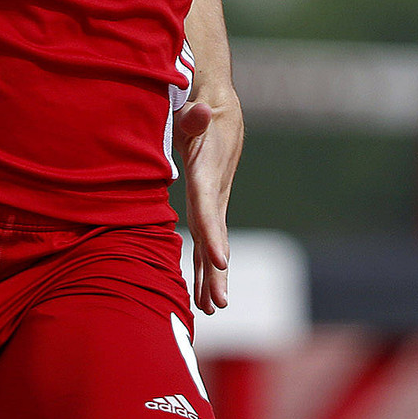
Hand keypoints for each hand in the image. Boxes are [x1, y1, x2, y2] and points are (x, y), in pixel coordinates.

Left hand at [177, 96, 243, 313]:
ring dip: (211, 277)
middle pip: (215, 237)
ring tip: (210, 309)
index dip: (215, 234)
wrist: (222, 110)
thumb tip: (202, 111)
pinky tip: (201, 291)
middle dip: (216, 271)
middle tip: (217, 304)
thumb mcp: (195, 109)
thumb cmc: (200, 109)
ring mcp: (214, 202)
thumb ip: (196, 115)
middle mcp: (215, 193)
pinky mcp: (209, 205)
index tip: (221, 261)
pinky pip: (207, 240)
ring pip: (213, 244)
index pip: (209, 208)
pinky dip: (205, 266)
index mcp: (208, 173)